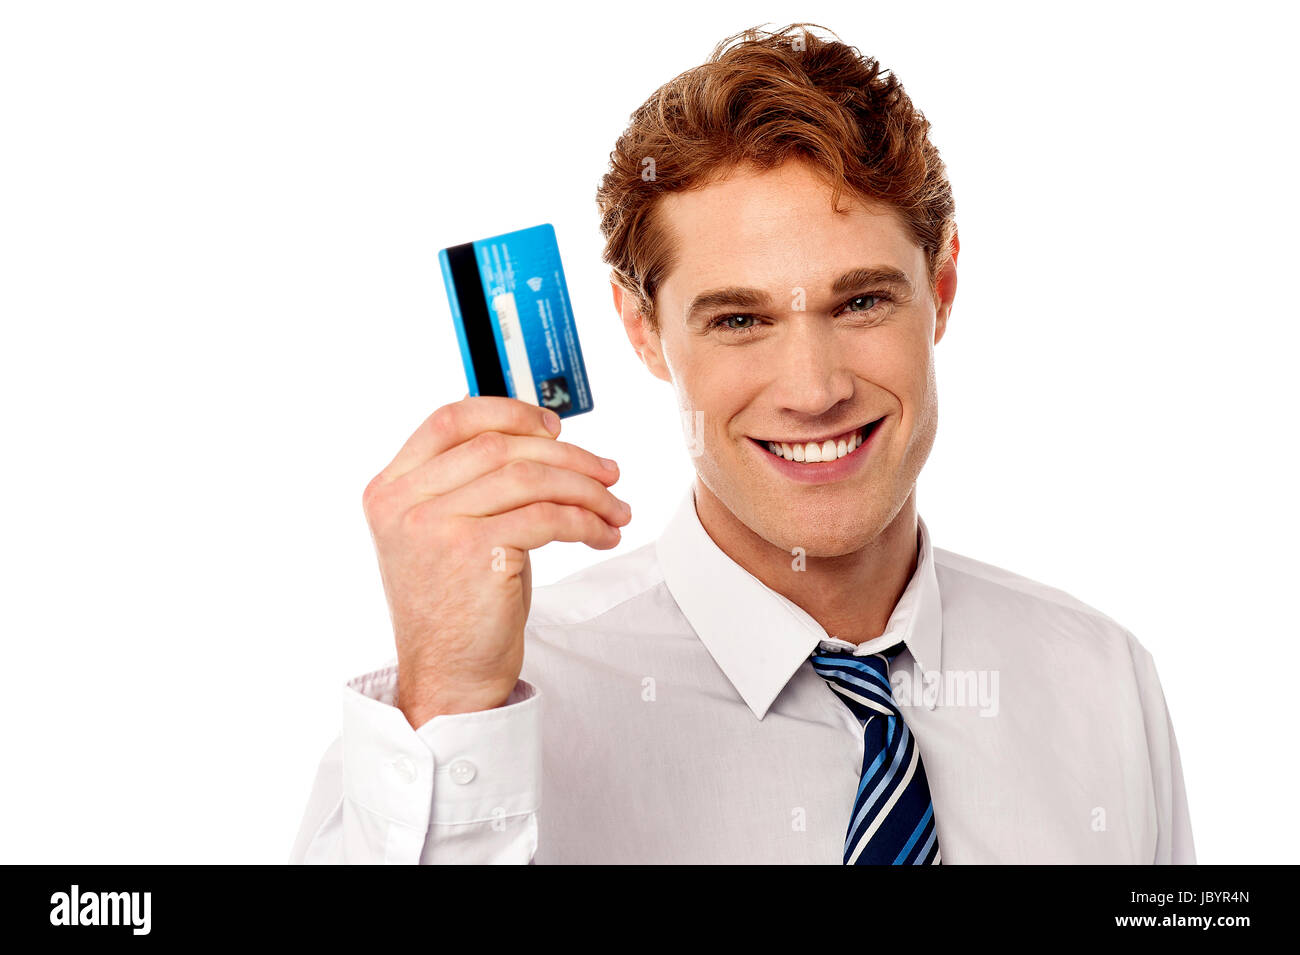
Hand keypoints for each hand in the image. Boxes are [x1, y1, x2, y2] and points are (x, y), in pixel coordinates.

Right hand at [361, 396, 629, 726]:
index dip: (509, 413)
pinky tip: (603, 534)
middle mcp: (405, 501)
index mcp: (390, 488)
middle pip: (500, 447)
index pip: (450, 420)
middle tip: (606, 473)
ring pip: (529, 478)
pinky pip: (548, 517)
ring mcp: (435, 525)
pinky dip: (586, 521)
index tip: (554, 426)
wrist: (448, 675)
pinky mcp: (474, 551)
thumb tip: (542, 437)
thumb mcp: (447, 531)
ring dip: (586, 489)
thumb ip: (472, 483)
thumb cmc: (457, 604)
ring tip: (614, 508)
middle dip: (567, 456)